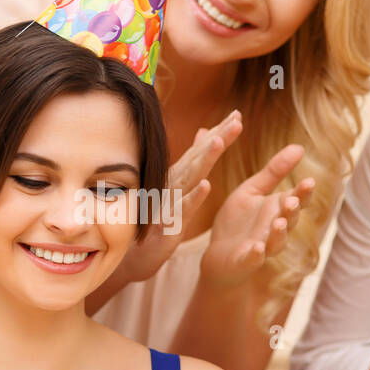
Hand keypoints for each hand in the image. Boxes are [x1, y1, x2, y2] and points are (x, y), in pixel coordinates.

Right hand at [113, 110, 241, 284]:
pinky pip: (182, 210)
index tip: (237, 114)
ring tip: (219, 141)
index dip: (219, 132)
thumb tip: (204, 134)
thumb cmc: (152, 220)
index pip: (201, 151)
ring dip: (204, 159)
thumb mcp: (175, 190)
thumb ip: (190, 162)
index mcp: (178, 178)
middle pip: (199, 158)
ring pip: (190, 178)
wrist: (132, 255)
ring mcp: (169, 203)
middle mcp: (173, 185)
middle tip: (237, 119)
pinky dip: (194, 198)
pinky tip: (206, 185)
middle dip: (218, 137)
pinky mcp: (168, 226)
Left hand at [199, 143, 314, 290]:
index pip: (297, 199)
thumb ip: (274, 171)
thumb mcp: (253, 190)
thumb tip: (300, 147)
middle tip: (292, 201)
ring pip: (277, 242)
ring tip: (279, 223)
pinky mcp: (245, 260)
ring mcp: (262, 246)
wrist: (217, 254)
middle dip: (292, 211)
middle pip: (290, 220)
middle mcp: (275, 229)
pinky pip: (253, 259)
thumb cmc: (239, 221)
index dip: (304, 192)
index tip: (310, 181)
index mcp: (278, 209)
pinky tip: (257, 248)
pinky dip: (256, 254)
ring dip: (279, 233)